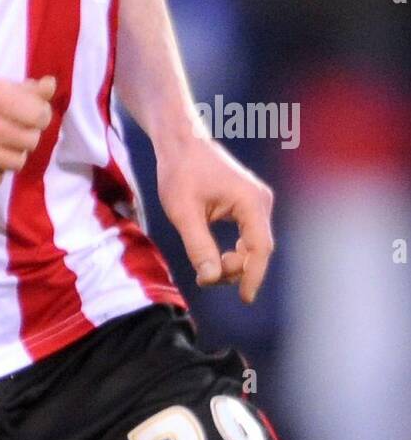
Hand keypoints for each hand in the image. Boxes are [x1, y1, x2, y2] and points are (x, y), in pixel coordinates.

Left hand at [155, 131, 274, 303]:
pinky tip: (216, 256)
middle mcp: (260, 201)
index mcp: (251, 201)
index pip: (260, 249)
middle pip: (257, 249)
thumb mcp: (183, 213)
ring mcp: (256, 201)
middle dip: (235, 269)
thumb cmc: (179, 172)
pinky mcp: (247, 202)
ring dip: (233, 261)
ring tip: (205, 266)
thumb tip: (212, 279)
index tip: (244, 298)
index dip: (253, 277)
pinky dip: (234, 249)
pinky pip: (247, 234)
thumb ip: (199, 247)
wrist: (179, 141)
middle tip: (204, 276)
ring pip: (253, 244)